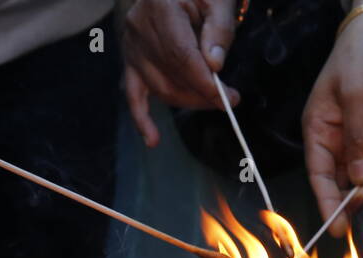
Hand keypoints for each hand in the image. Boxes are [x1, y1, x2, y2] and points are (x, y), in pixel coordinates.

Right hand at [121, 0, 237, 147]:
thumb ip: (219, 29)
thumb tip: (214, 65)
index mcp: (159, 6)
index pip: (181, 55)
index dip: (204, 81)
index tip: (228, 97)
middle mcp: (138, 27)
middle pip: (170, 74)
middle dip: (202, 94)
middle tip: (230, 99)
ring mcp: (131, 45)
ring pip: (159, 87)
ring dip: (188, 101)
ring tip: (215, 101)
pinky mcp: (131, 60)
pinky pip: (133, 93)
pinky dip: (142, 118)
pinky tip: (152, 139)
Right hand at [303, 10, 362, 236]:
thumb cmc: (360, 56)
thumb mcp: (354, 94)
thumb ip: (357, 138)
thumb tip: (358, 178)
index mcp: (320, 133)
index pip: (319, 177)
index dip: (328, 204)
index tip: (337, 229)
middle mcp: (340, 143)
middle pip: (345, 186)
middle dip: (360, 194)